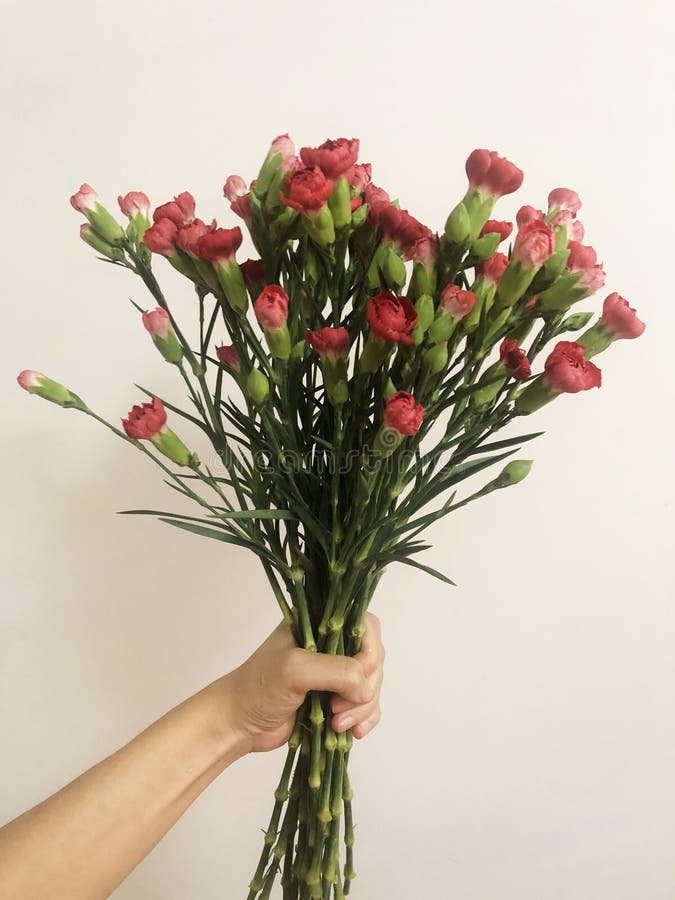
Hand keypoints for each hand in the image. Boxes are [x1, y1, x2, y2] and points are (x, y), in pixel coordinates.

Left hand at [223, 612, 384, 752]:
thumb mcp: (296, 669)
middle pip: (373, 658)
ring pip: (371, 685)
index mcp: (319, 623)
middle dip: (363, 687)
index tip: (356, 676)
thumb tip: (366, 689)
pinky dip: (365, 718)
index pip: (365, 626)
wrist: (239, 723)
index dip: (368, 651)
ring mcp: (334, 673)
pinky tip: (353, 732)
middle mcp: (331, 644)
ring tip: (336, 723)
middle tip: (337, 706)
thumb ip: (337, 671)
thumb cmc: (259, 688)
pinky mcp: (337, 699)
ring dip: (362, 707)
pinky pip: (367, 706)